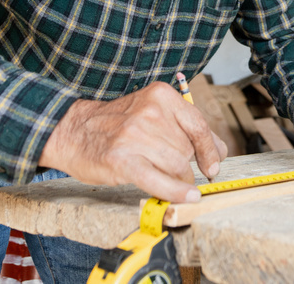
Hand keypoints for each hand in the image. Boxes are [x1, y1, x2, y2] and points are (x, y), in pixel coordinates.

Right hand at [39, 82, 228, 202]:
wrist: (73, 130)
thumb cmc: (118, 124)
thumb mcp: (152, 110)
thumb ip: (185, 126)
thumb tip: (220, 151)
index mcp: (162, 96)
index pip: (199, 126)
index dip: (211, 150)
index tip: (213, 165)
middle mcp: (150, 113)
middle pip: (188, 150)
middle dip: (185, 165)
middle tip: (168, 165)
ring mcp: (136, 136)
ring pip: (177, 167)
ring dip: (178, 179)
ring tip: (163, 176)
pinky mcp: (123, 161)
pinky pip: (159, 181)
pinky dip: (176, 192)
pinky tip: (188, 197)